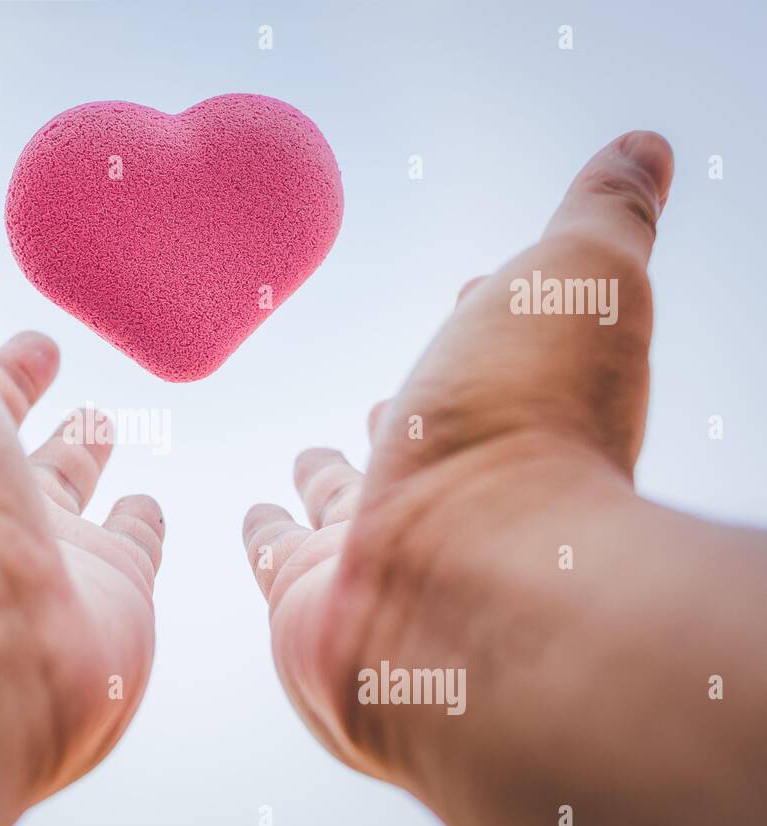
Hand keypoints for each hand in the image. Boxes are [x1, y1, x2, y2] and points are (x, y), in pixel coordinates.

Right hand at [245, 132, 766, 825]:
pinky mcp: (311, 604)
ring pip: (346, 510)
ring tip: (304, 459)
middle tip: (378, 401)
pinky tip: (254, 522)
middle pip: (417, 448)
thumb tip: (646, 148)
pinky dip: (269, 540)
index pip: (494, 362)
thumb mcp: (578, 281)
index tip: (470, 289)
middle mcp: (453, 498)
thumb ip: (604, 214)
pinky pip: (280, 562)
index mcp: (516, 421)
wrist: (464, 590)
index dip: (483, 324)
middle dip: (397, 420)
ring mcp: (381, 556)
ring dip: (328, 484)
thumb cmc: (527, 434)